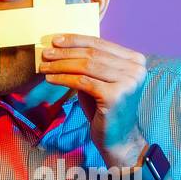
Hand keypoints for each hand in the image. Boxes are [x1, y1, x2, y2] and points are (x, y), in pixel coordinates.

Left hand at [40, 34, 147, 166]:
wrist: (119, 139)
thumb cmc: (105, 109)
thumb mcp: (99, 80)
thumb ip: (90, 64)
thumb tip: (61, 47)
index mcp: (135, 60)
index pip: (100, 43)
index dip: (76, 40)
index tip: (56, 40)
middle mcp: (135, 69)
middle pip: (92, 54)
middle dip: (65, 52)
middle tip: (46, 53)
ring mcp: (127, 82)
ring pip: (86, 66)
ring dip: (61, 65)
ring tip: (44, 66)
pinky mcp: (114, 96)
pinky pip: (82, 82)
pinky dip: (64, 78)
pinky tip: (51, 79)